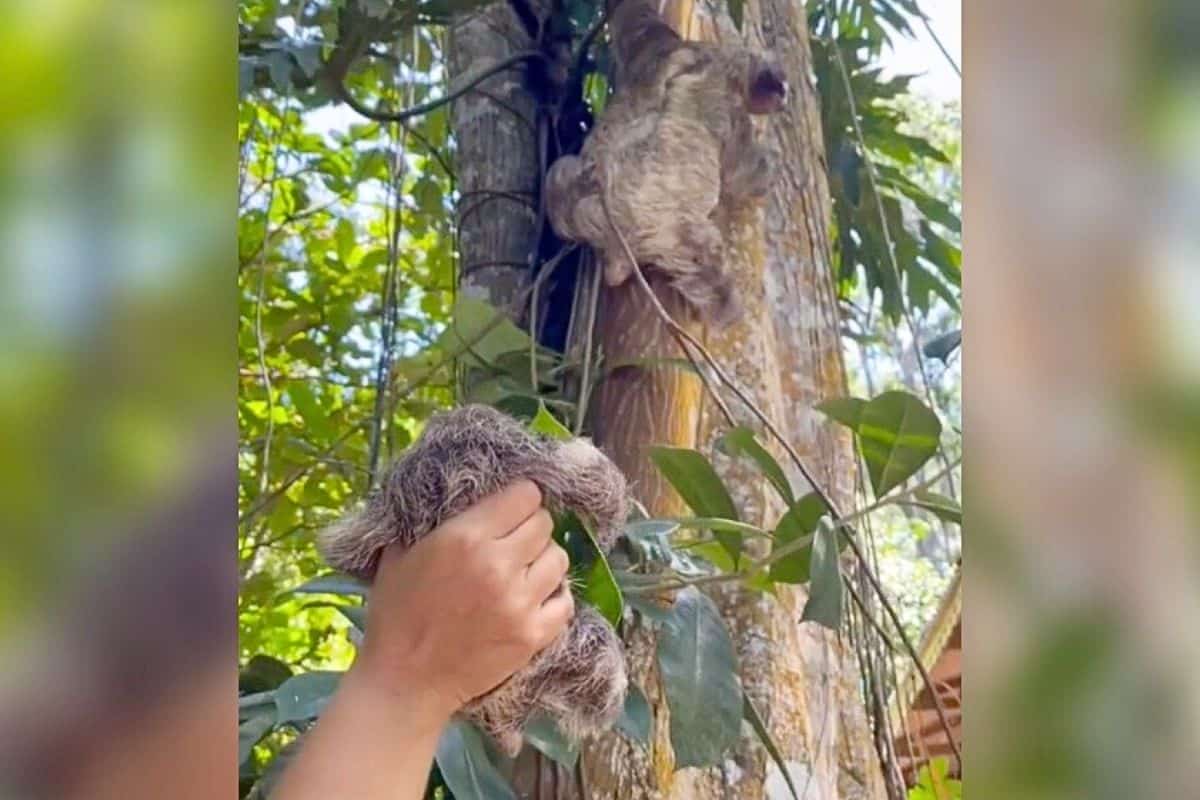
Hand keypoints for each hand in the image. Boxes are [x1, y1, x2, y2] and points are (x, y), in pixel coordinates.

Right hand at [351, 479, 574, 717]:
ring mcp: (520, 602)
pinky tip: (534, 600)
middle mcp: (499, 564)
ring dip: (543, 561)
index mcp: (465, 537)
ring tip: (524, 572)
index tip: (511, 509)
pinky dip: (554, 597)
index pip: (525, 495)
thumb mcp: (401, 553)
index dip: (519, 498)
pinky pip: (566, 601)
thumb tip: (460, 496)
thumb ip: (434, 521)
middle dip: (530, 528)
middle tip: (514, 543)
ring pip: (559, 559)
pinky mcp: (533, 635)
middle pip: (544, 524)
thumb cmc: (396, 614)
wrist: (404, 682)